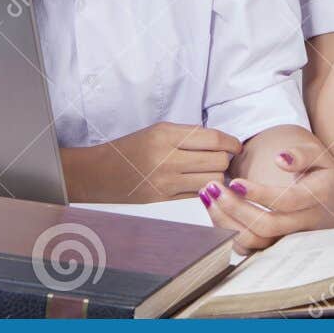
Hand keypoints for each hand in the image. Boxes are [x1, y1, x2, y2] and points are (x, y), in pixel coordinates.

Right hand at [60, 122, 242, 202]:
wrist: (97, 173)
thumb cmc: (131, 148)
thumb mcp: (158, 131)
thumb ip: (189, 135)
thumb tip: (223, 143)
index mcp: (166, 135)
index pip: (214, 139)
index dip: (231, 143)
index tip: (235, 146)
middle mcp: (166, 158)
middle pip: (218, 161)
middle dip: (226, 160)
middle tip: (222, 159)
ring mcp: (164, 182)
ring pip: (211, 181)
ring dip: (217, 177)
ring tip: (210, 172)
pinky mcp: (162, 201)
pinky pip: (196, 197)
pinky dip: (203, 191)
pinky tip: (198, 185)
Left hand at [203, 126, 333, 253]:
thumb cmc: (323, 173)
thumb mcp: (319, 156)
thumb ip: (301, 154)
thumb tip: (280, 159)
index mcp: (318, 197)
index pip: (287, 202)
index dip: (259, 194)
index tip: (234, 182)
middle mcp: (306, 224)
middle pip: (267, 226)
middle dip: (235, 209)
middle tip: (212, 187)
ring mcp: (292, 239)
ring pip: (256, 242)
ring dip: (226, 223)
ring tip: (209, 197)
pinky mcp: (278, 247)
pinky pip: (250, 248)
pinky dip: (229, 232)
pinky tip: (216, 211)